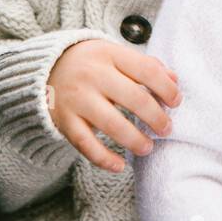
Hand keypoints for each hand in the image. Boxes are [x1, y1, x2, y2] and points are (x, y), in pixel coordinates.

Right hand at [46, 39, 179, 170]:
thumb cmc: (92, 62)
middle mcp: (92, 75)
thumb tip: (175, 81)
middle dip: (156, 118)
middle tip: (166, 129)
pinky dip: (104, 159)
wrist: (45, 68)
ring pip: (112, 124)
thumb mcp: (116, 54)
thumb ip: (146, 65)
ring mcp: (77, 99)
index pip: (146, 70)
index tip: (176, 102)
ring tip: (148, 147)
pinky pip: (86, 144)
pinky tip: (120, 166)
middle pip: (134, 98)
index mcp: (109, 54)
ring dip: (135, 140)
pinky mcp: (64, 120)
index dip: (166, 88)